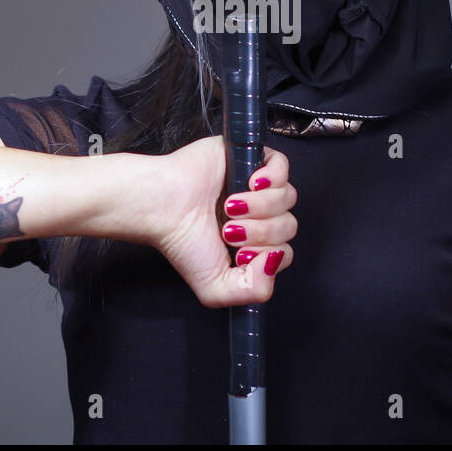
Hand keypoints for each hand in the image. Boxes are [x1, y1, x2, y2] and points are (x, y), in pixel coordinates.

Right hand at [146, 135, 295, 307]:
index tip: (238, 253)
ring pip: (287, 197)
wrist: (163, 208)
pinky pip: (282, 166)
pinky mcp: (251, 158)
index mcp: (253, 243)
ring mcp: (256, 186)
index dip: (268, 255)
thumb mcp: (215, 288)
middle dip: (260, 232)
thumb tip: (275, 262)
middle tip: (228, 230)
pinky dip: (272, 177)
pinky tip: (250, 184)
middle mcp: (258, 215)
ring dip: (260, 206)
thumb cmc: (183, 242)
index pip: (284, 251)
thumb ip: (253, 291)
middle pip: (288, 225)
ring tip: (229, 206)